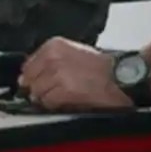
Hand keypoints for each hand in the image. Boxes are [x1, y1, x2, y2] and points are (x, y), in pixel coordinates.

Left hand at [19, 37, 133, 111]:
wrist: (123, 77)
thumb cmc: (102, 67)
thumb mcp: (72, 53)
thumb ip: (50, 62)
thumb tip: (27, 79)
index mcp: (53, 46)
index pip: (27, 66)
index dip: (32, 78)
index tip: (37, 85)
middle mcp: (53, 57)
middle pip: (30, 80)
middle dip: (38, 90)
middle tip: (52, 94)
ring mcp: (59, 74)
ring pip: (37, 92)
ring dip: (47, 99)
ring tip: (62, 98)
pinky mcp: (66, 90)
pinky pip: (48, 102)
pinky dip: (54, 105)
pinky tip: (66, 103)